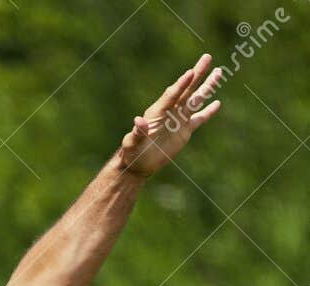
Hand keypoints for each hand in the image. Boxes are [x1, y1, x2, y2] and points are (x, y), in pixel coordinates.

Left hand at [119, 52, 223, 177]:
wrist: (139, 163)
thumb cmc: (132, 152)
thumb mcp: (132, 143)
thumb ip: (137, 132)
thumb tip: (138, 121)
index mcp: (158, 111)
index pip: (172, 94)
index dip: (181, 84)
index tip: (190, 72)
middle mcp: (170, 111)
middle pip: (187, 90)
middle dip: (197, 74)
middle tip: (207, 57)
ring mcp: (179, 119)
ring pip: (196, 100)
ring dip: (207, 87)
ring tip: (218, 72)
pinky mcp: (185, 131)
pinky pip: (199, 119)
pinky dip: (208, 112)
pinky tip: (217, 103)